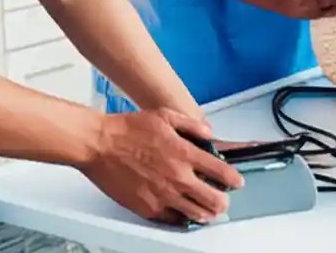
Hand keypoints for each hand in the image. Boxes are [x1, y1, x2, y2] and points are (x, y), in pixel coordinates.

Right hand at [77, 108, 243, 225]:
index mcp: (184, 153)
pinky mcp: (148, 207)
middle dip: (223, 201)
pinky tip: (183, 212)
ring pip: (196, 214)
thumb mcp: (165, 115)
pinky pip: (172, 219)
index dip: (233, 179)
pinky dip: (182, 217)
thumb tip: (209, 135)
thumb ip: (192, 126)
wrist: (99, 144)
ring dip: (206, 212)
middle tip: (224, 199)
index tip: (236, 181)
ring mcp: (163, 195)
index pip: (221, 172)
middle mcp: (177, 177)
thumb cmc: (127, 128)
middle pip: (214, 199)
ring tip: (208, 210)